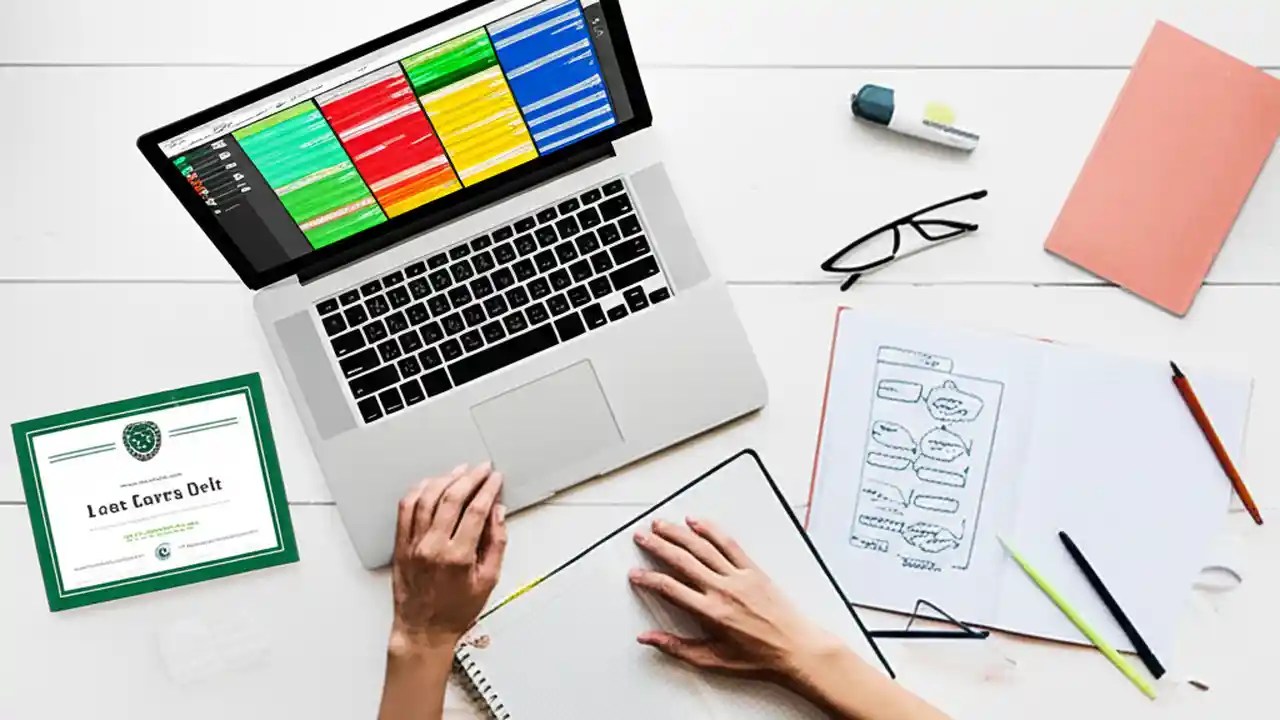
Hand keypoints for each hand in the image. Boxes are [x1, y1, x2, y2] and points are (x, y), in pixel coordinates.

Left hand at [389, 463, 507, 653]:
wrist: (423, 629)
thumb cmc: (455, 610)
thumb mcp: (488, 580)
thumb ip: (496, 543)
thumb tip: (497, 513)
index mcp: (458, 557)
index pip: (476, 510)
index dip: (488, 489)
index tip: (495, 479)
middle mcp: (433, 547)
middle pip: (452, 498)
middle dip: (470, 478)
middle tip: (481, 469)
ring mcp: (414, 544)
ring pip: (427, 498)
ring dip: (445, 479)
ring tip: (459, 471)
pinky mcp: (401, 544)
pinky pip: (406, 508)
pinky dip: (419, 491)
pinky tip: (430, 484)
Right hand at [629, 517, 839, 681]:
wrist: (797, 649)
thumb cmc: (760, 657)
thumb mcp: (713, 660)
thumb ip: (677, 648)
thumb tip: (649, 639)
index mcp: (711, 613)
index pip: (670, 589)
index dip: (648, 579)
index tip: (635, 574)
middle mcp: (723, 590)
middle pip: (682, 560)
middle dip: (657, 546)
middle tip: (641, 536)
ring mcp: (739, 577)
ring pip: (702, 547)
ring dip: (678, 533)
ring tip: (661, 524)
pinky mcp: (753, 570)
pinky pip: (729, 544)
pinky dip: (711, 530)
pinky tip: (697, 522)